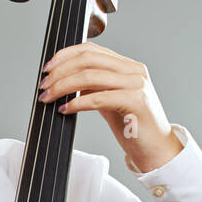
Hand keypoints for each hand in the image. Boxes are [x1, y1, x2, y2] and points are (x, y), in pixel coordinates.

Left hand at [38, 44, 182, 171]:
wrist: (157, 151)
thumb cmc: (134, 128)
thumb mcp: (110, 101)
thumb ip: (93, 87)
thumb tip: (65, 81)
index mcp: (128, 66)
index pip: (92, 49)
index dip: (65, 56)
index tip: (48, 69)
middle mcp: (133, 70)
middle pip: (88, 59)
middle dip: (60, 71)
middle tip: (44, 85)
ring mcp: (136, 84)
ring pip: (90, 75)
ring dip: (63, 86)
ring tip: (49, 97)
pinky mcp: (136, 101)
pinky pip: (98, 97)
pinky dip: (77, 103)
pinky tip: (65, 109)